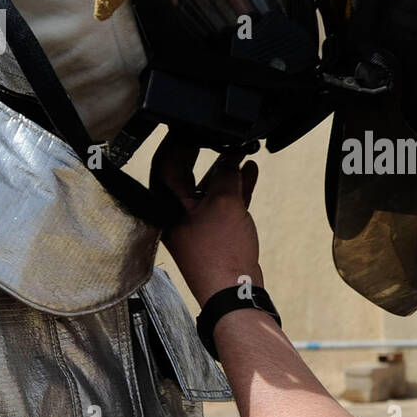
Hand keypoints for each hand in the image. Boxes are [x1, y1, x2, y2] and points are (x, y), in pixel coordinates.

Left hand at [151, 132, 262, 306]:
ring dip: (226, 169)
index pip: (167, 163)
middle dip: (207, 153)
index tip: (190, 126)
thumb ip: (226, 175)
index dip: (179, 141)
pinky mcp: (215, 231)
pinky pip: (223, 201)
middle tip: (218, 135)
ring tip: (243, 151)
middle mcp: (177, 214)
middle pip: (188, 173)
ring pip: (208, 186)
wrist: (234, 290)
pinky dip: (236, 186)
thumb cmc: (221, 254)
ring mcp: (196, 223)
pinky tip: (250, 171)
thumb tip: (230, 159)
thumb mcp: (225, 203)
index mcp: (168, 206)